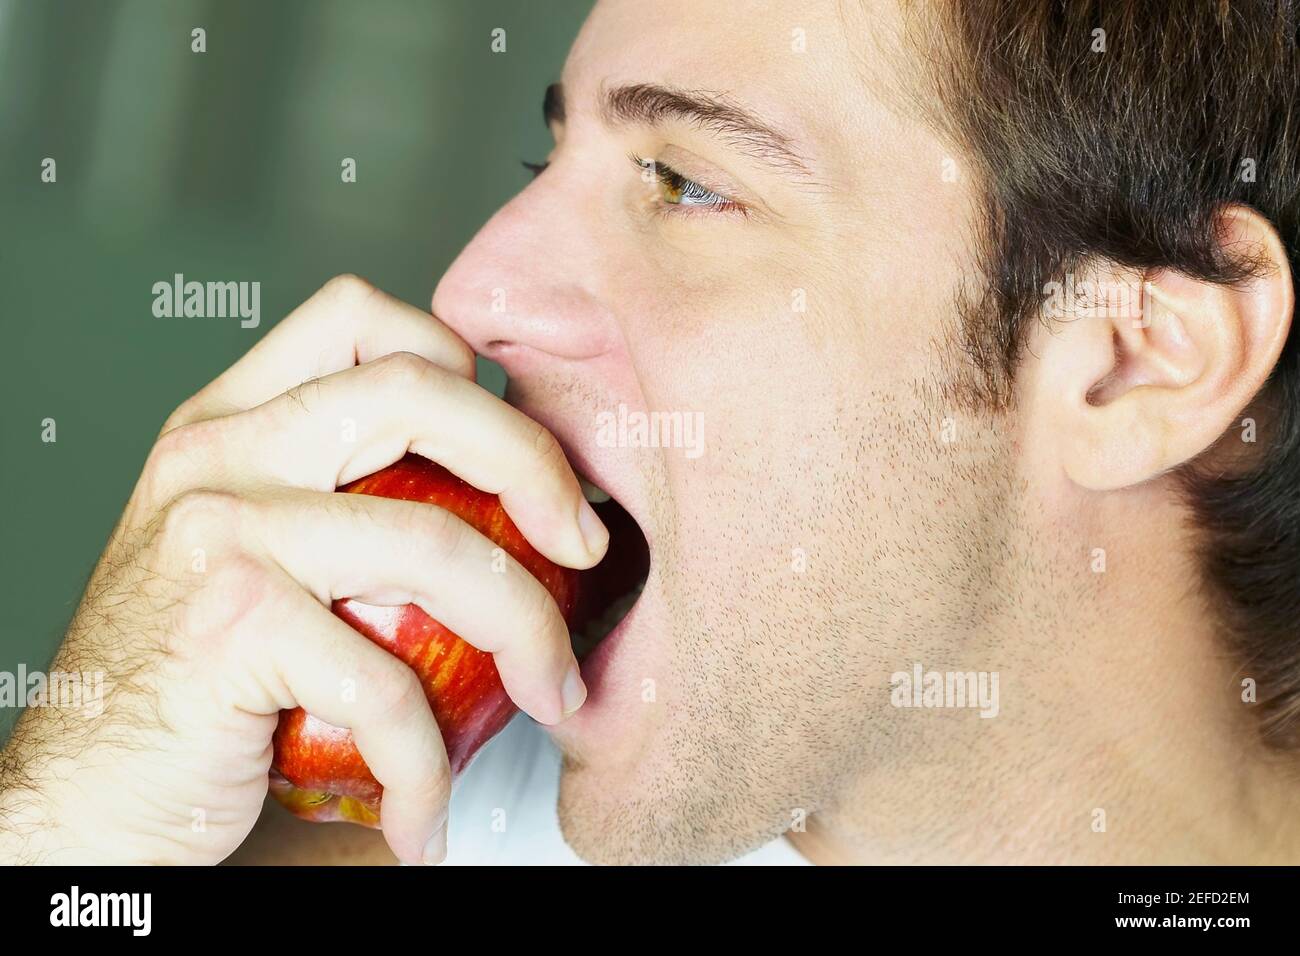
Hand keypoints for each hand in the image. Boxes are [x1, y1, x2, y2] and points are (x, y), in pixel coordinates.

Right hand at [0, 275, 606, 864]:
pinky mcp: (227, 625)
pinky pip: (383, 683)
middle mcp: (219, 454)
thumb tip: (515, 505)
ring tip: (548, 694)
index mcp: (232, 423)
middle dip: (534, 463)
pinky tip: (427, 807)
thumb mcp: (256, 559)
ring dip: (523, 631)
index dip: (464, 362)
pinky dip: (428, 762)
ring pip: (431, 541)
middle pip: (417, 389)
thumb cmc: (190, 685)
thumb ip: (347, 505)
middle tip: (583, 546)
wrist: (85, 798)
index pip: (360, 319)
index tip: (519, 451)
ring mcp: (218, 530)